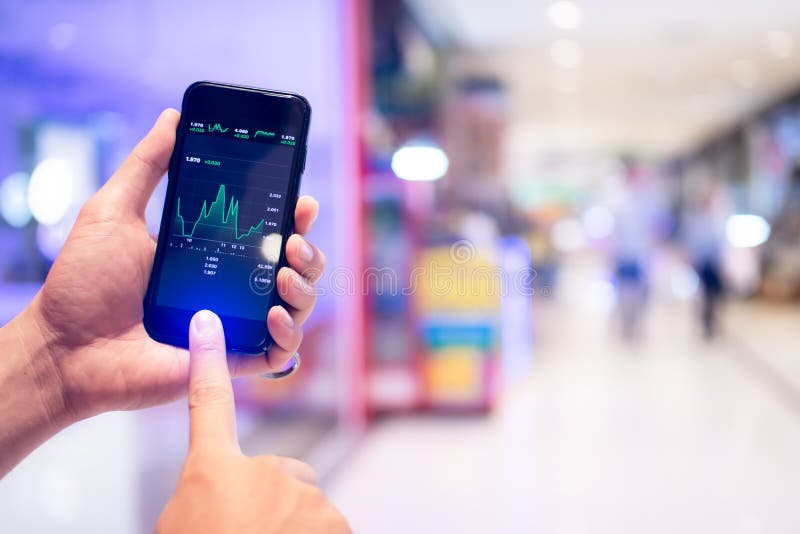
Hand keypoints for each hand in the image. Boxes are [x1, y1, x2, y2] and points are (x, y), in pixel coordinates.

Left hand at [27, 109, 326, 420]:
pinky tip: (273, 316)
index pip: (268, 232)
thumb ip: (146, 164)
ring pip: (297, 309)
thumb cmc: (84, 281)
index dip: (294, 218)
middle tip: (293, 242)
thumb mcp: (113, 210)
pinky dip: (287, 337)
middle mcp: (229, 286)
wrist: (64, 347)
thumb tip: (172, 118)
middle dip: (309, 253)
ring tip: (284, 277)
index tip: (302, 202)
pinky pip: (277, 355)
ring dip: (304, 290)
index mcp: (211, 251)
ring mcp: (232, 324)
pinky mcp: (228, 360)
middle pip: (295, 269)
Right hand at [156, 311, 349, 533]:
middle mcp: (264, 471)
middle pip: (278, 474)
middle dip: (270, 503)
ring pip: (304, 507)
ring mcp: (304, 497)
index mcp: (214, 470)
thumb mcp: (183, 523)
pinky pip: (326, 529)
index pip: (207, 404)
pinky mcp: (335, 522)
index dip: (208, 361)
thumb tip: (227, 500)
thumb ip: (207, 498)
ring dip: (292, 530)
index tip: (206, 323)